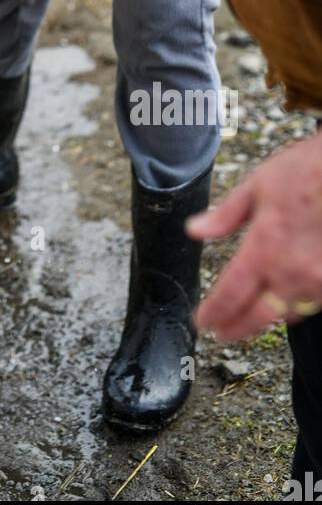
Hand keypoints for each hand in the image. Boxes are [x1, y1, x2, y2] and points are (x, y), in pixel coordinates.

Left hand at [187, 135, 321, 340]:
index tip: (203, 320)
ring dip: (266, 319)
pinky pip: (311, 303)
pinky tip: (283, 302)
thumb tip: (194, 230)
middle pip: (259, 316)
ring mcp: (319, 280)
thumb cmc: (306, 171)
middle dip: (236, 329)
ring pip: (287, 315)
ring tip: (249, 319)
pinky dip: (293, 307)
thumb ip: (225, 215)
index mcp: (265, 247)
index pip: (231, 293)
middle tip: (222, 333)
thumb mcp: (257, 184)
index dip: (214, 312)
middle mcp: (292, 271)